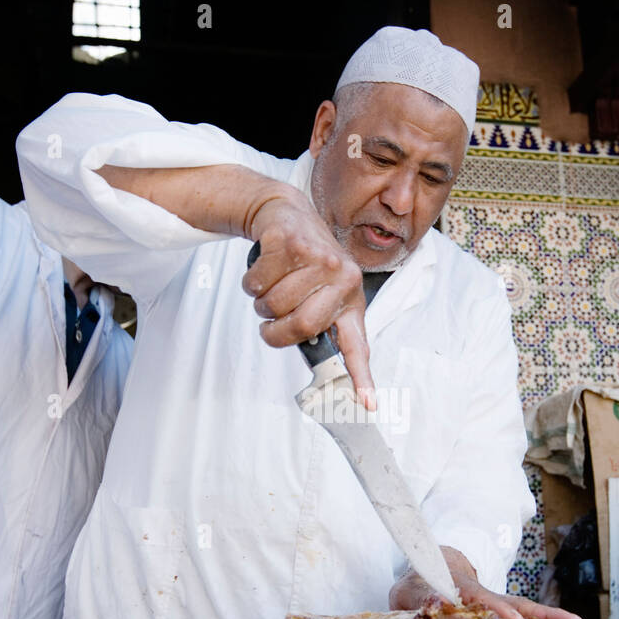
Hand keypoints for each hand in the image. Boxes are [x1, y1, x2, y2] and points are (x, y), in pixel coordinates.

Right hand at [243, 186, 374, 407]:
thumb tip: (326, 370)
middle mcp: (342, 278)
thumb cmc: (303, 262)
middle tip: (271, 318)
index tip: (368, 405)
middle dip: (275, 328)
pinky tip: (265, 266)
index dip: (361, 377)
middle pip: (300, 327)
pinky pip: (256, 282)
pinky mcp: (290, 242)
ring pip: (272, 304)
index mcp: (350, 300)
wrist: (286, 214)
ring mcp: (318, 258)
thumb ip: (322, 326)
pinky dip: (250, 280)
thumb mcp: (322, 291)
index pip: (357, 345)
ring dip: (260, 301)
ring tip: (272, 284)